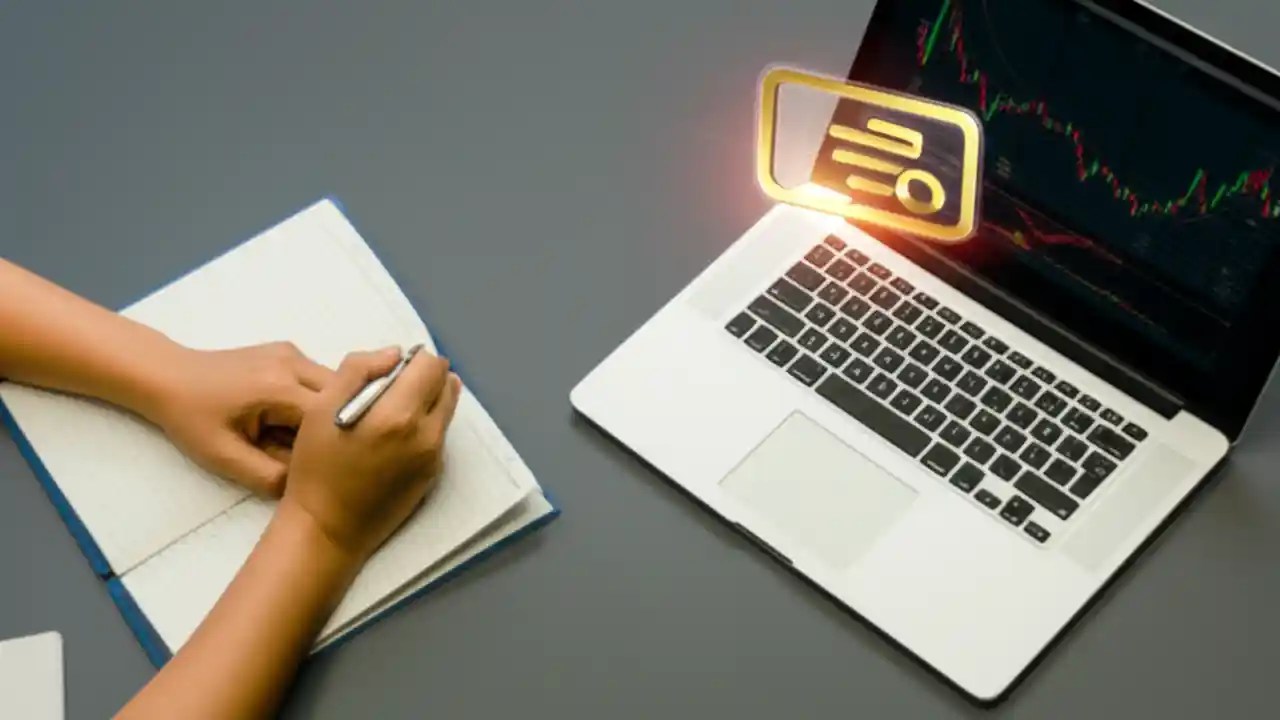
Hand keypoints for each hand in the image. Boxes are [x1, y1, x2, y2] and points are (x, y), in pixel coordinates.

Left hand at [145, 342, 334, 495]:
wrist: (168, 377)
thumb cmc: (192, 419)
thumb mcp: (224, 458)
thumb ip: (269, 476)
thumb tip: (306, 485)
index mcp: (279, 388)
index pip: (332, 416)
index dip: (332, 443)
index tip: (322, 462)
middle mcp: (293, 362)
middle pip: (344, 395)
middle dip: (336, 424)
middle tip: (315, 450)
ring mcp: (292, 352)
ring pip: (336, 385)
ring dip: (328, 411)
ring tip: (301, 433)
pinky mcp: (288, 351)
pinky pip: (319, 377)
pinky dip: (318, 398)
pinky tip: (293, 416)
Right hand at [284, 347, 461, 559]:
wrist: (327, 528)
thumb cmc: (316, 466)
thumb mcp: (320, 408)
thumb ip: (358, 369)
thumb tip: (394, 354)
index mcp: (400, 414)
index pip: (431, 365)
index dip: (412, 359)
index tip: (390, 369)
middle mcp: (428, 433)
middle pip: (446, 384)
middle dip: (423, 377)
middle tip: (391, 389)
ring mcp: (435, 456)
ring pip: (447, 408)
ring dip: (428, 399)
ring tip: (393, 411)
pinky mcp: (433, 473)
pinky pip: (439, 434)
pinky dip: (425, 424)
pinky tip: (395, 437)